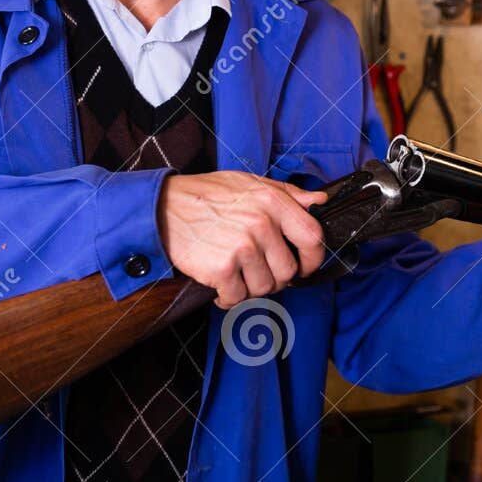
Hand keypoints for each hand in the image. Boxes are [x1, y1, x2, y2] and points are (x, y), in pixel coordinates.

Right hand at [158, 172, 328, 307]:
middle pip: (287, 271)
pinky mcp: (221, 268)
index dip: (312, 258)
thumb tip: (319, 200)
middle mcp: (261, 223)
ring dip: (250, 288)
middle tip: (256, 272)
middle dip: (274, 278)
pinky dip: (228, 298)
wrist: (162, 207)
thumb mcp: (250, 183)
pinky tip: (220, 286)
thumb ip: (287, 193)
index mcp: (272, 201)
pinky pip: (237, 297)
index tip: (303, 266)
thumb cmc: (207, 196)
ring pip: (264, 288)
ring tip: (235, 274)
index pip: (312, 237)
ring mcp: (242, 247)